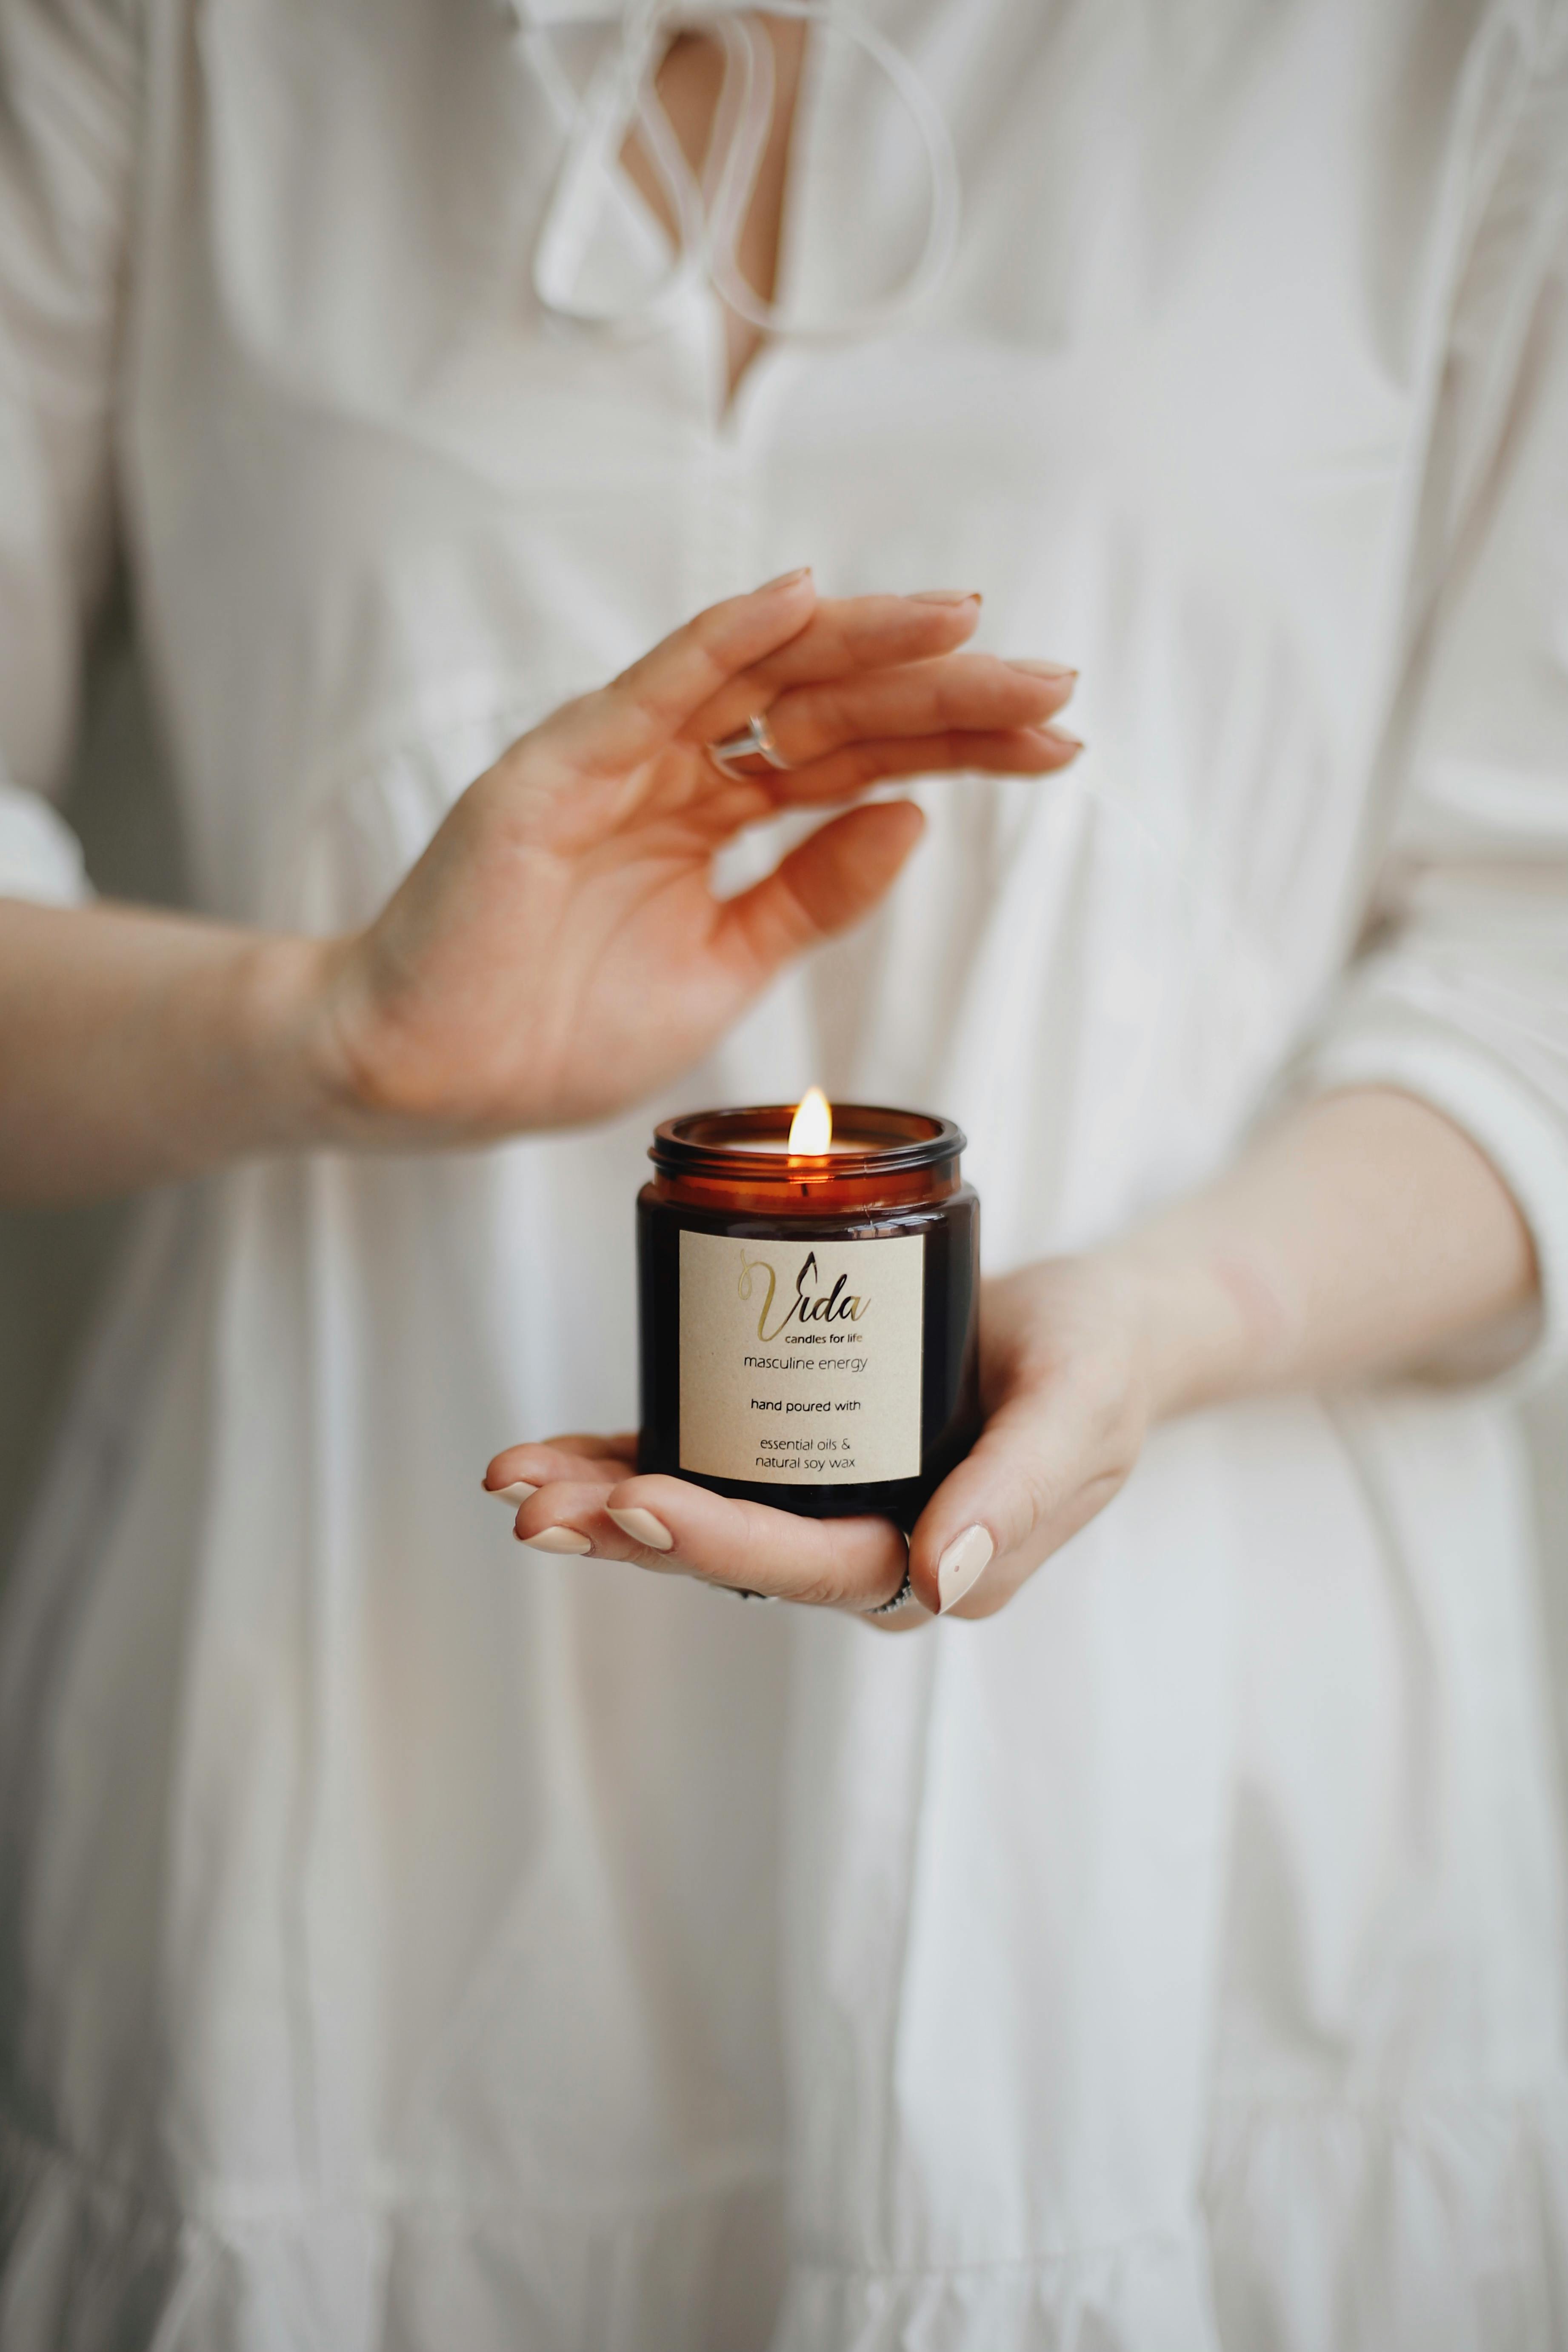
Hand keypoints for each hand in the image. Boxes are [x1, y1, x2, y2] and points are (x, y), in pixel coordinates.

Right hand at [315, 573, 1078, 1139]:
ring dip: (866, 644)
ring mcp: (619, 760)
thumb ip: (810, 893)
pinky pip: (655, 688)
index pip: (857, 760)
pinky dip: (727, 637)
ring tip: (965, 624)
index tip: (1054, 743)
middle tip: (1053, 683)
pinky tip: (804, 602)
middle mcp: (677, 772)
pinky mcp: (561, 769)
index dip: (955, 745)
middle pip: (831, 708)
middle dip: (944, 692)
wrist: (437, 1080)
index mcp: (715, 820)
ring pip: (762, 677)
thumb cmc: (559, 1031)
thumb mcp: (726, 967)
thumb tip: (913, 821)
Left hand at [481, 1256, 1154, 1623]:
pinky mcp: (808, 1458)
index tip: (637, 1501)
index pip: (817, 1567)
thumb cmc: (1103, 1358)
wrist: (1107, 1324)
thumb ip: (1020, 1493)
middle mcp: (878, 1553)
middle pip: (739, 1554)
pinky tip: (555, 1454)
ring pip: (708, 1516)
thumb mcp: (1080, 1405)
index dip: (723, 1542)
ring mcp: (838, 1508)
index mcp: (944, 1566)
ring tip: (513, 1481)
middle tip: (532, 1504)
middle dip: (629, 1531)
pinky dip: (628, 1458)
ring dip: (607, 1503)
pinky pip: (709, 1468)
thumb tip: (944, 1584)